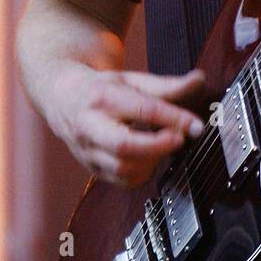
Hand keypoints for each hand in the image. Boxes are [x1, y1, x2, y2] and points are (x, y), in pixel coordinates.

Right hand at [49, 63, 207, 187]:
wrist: (62, 98)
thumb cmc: (99, 88)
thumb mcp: (131, 79)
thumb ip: (167, 84)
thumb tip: (198, 80)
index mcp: (102, 98)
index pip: (142, 110)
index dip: (174, 119)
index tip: (196, 125)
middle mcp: (90, 126)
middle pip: (124, 146)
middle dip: (158, 146)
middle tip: (179, 139)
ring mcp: (87, 151)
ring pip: (123, 169)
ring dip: (152, 161)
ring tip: (163, 145)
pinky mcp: (91, 169)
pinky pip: (121, 181)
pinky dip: (142, 173)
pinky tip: (149, 158)